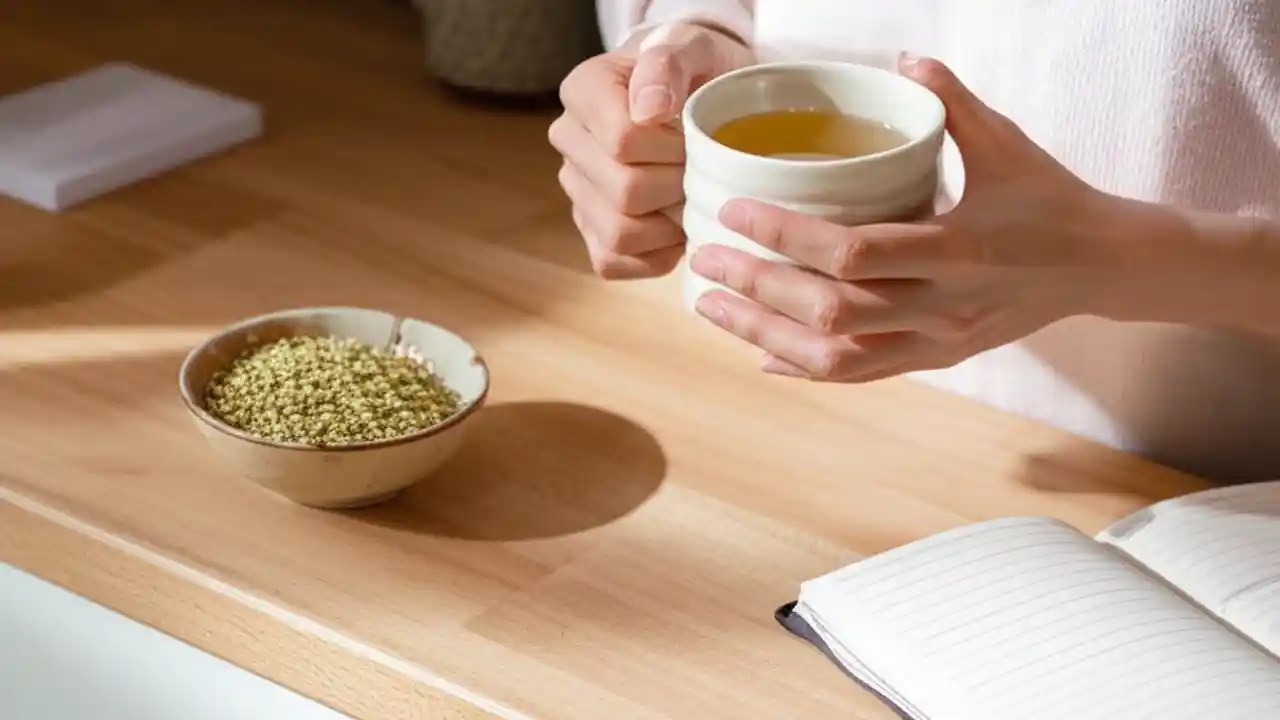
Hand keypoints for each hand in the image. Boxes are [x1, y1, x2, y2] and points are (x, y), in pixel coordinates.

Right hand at [549, 22, 750, 278]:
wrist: (694, 100)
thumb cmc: (695, 73)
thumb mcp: (692, 49)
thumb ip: (668, 65)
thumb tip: (647, 111)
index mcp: (584, 91)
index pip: (623, 141)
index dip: (673, 150)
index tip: (694, 136)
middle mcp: (568, 141)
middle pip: (625, 191)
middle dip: (678, 188)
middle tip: (702, 172)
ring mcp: (576, 188)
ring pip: (619, 233)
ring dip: (669, 225)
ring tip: (690, 199)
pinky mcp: (589, 229)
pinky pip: (612, 261)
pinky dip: (654, 256)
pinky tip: (676, 229)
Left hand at [689, 56, 1118, 381]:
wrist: (1104, 265)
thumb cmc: (1050, 197)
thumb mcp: (1006, 142)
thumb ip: (952, 100)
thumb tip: (901, 60)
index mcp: (959, 246)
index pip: (852, 252)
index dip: (785, 236)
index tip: (734, 211)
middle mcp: (945, 304)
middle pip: (832, 310)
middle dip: (758, 287)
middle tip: (703, 261)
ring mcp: (940, 342)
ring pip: (837, 355)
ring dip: (766, 334)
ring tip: (711, 310)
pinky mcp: (938, 361)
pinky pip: (861, 374)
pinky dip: (807, 367)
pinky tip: (761, 355)